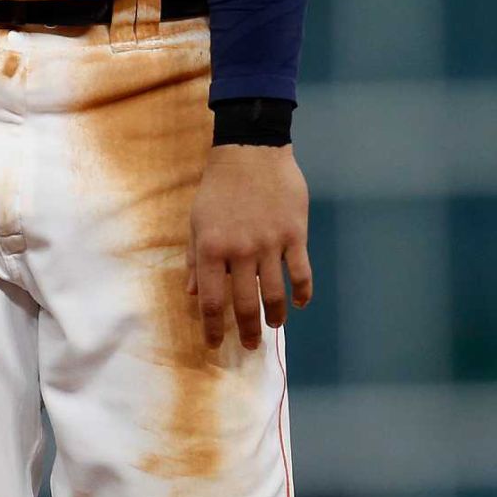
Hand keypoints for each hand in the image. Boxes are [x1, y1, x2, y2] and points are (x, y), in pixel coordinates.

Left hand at [186, 145, 312, 350]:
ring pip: (275, 294)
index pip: (212, 300)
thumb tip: (193, 294)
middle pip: (246, 305)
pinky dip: (302, 293)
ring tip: (274, 326)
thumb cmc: (218, 187)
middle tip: (251, 346)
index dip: (213, 327)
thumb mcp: (197, 221)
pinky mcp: (295, 236)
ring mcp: (270, 244)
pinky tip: (299, 303)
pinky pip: (301, 273)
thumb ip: (194, 259)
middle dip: (248, 331)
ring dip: (275, 317)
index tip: (215, 344)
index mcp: (212, 249)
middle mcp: (241, 252)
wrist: (251, 151)